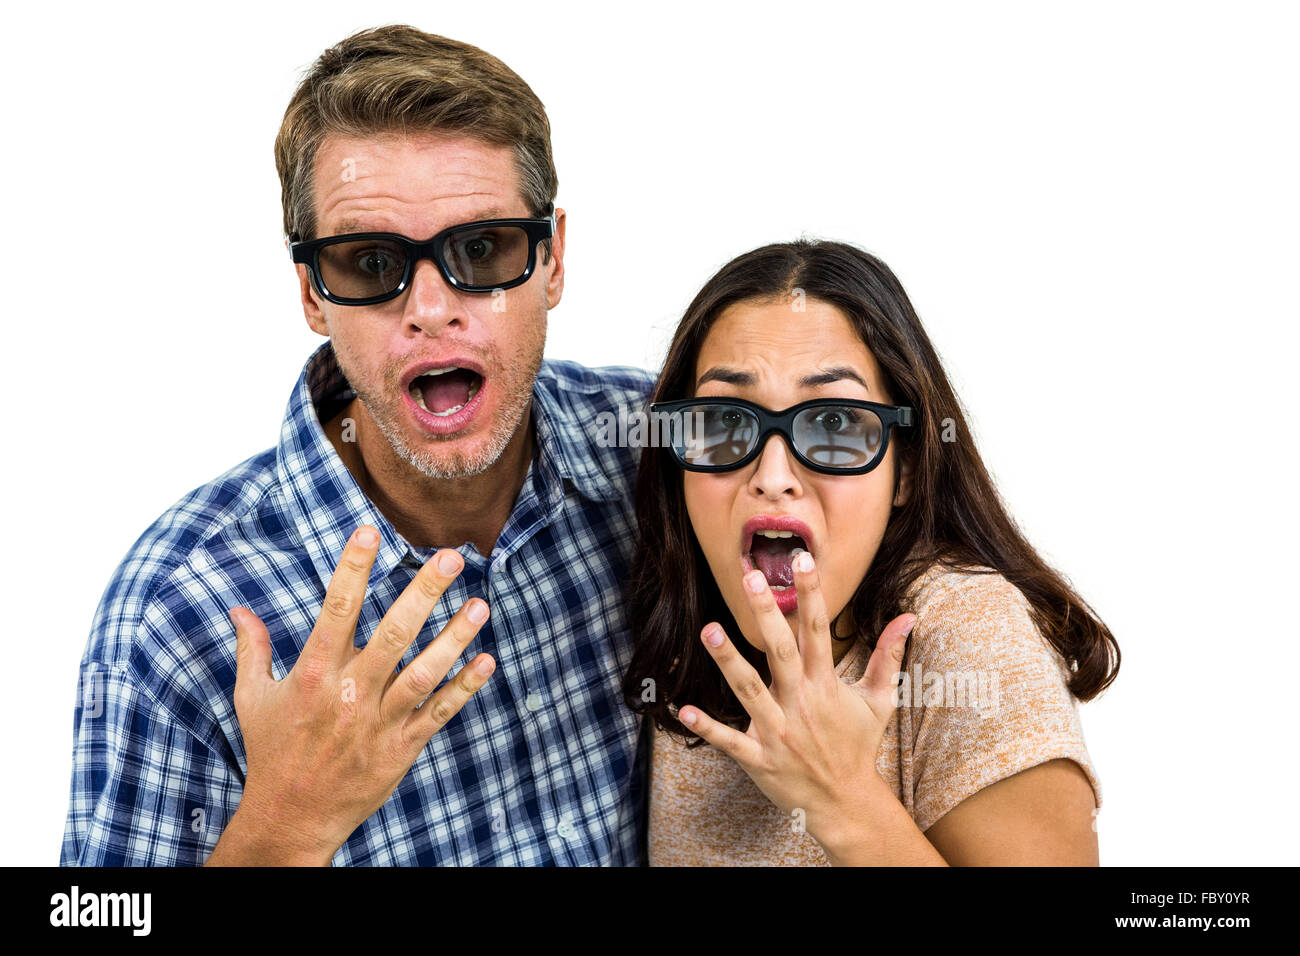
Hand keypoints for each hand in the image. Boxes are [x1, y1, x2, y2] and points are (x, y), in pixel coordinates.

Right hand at [206, 525, 494, 865]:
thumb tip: (238, 610)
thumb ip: (253, 649)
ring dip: (455, 637)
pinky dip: (465, 688)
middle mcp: (349, 693)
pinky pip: (439, 713)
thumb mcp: (252, 698)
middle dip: (424, 592)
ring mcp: (378, 721)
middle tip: (452, 557)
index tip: (370, 530)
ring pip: (424, 672)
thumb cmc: (272, 751)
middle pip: (392, 632)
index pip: (336, 608)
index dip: (353, 567)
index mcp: (312, 673)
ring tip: (481, 604)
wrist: (291, 818)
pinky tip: (487, 661)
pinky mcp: (401, 748)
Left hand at [677, 550, 914, 859]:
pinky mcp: (760, 758)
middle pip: (781, 651)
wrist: (845, 801)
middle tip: (751, 578)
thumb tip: (908, 617)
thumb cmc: (857, 745)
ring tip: (709, 630)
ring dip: (728, 661)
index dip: (811, 593)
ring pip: (749, 690)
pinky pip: (730, 741)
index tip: (802, 559)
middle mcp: (800, 702)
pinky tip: (684, 709)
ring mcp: (779, 731)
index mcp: (825, 685)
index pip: (818, 630)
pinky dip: (707, 727)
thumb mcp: (880, 700)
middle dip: (766, 614)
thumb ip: (888, 656)